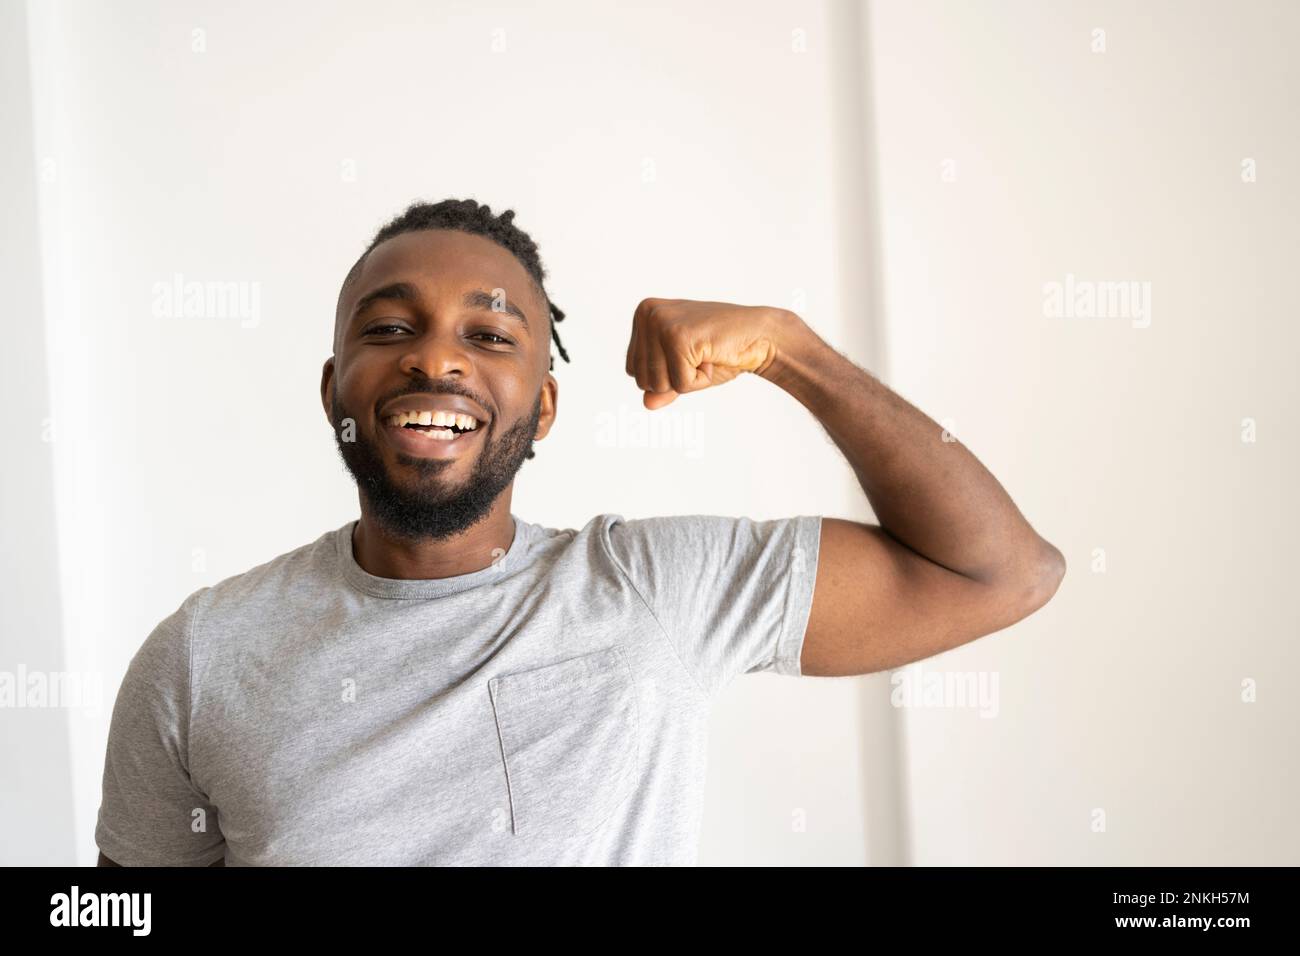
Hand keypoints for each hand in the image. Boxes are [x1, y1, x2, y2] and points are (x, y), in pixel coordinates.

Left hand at [624, 298, 791, 408]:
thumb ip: (662, 387)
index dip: (666, 375)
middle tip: (701, 355)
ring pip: (657, 384)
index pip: (634, 370)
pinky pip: (679, 384)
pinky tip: (713, 356)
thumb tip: (646, 404)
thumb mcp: (685, 372)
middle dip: (676, 380)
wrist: (761, 337)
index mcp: (644, 314)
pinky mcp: (677, 336)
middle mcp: (647, 313)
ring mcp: (661, 322)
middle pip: (642, 379)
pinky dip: (701, 380)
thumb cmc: (723, 352)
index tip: (691, 354)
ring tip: (706, 355)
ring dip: (688, 380)